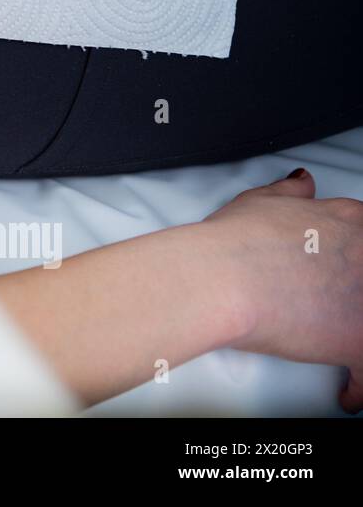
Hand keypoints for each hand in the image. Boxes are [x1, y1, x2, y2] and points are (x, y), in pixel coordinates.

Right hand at [204, 169, 362, 412]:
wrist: (224, 276)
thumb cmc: (235, 241)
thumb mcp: (261, 201)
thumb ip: (289, 193)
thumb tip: (301, 183)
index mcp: (347, 222)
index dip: (353, 255)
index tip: (340, 269)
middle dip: (356, 293)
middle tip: (333, 304)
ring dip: (355, 329)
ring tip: (336, 343)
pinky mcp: (357, 342)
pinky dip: (358, 386)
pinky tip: (348, 392)